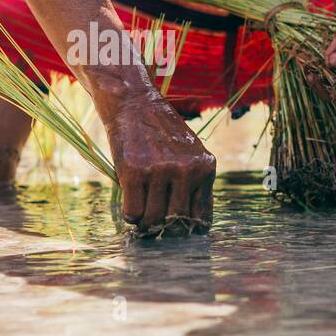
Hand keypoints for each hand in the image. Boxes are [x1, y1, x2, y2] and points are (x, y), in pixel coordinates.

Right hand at [99, 89, 215, 236]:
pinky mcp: (134, 172)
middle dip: (166, 230)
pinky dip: (131, 216)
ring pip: (154, 219)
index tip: (177, 232)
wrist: (134, 103)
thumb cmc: (160, 133)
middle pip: (177, 222)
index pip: (202, 217)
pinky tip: (131, 205)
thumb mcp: (189, 154)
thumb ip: (194, 184)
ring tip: (142, 217)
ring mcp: (160, 171)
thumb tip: (191, 226)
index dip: (188, 231)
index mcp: (204, 168)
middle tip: (156, 228)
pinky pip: (133, 212)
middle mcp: (186, 171)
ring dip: (146, 224)